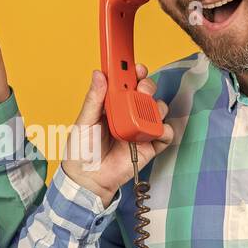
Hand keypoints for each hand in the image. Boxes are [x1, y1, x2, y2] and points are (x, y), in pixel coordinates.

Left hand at [60, 63, 172, 206]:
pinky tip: (153, 131)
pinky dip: (164, 130)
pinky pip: (165, 134)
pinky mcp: (150, 146)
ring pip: (158, 109)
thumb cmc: (81, 152)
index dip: (133, 72)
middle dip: (147, 85)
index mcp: (112, 105)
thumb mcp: (84, 122)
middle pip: (146, 92)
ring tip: (144, 112)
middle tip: (141, 88)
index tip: (134, 66)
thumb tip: (99, 74)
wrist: (88, 181)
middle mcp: (129, 114)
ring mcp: (140, 129)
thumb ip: (94, 99)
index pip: (126, 83)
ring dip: (156, 106)